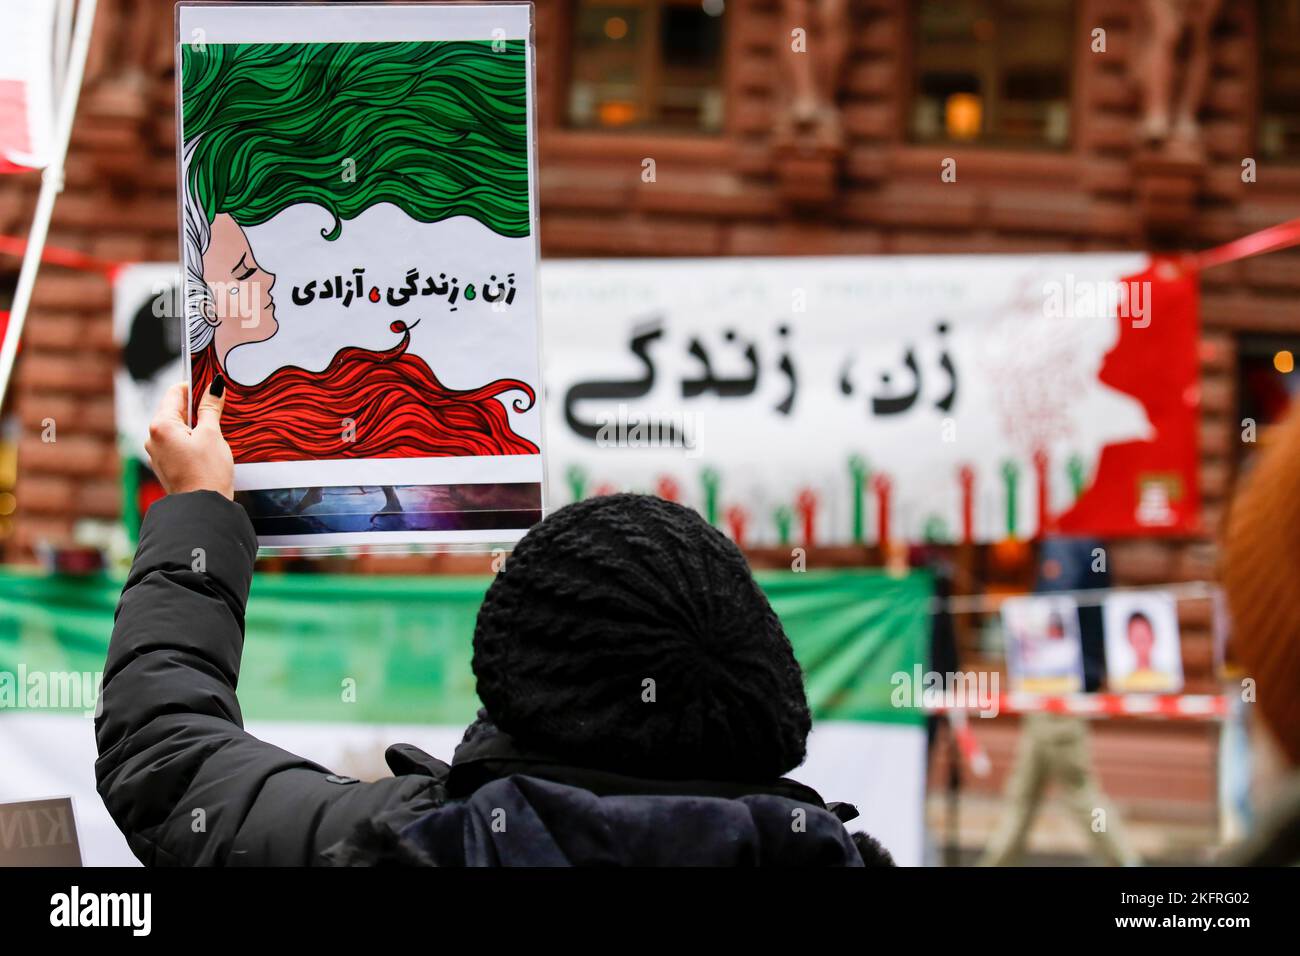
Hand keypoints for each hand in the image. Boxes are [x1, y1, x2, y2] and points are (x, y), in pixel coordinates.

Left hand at [146, 376, 233, 499]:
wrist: (203, 508)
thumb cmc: (207, 472)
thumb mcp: (212, 434)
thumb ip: (210, 408)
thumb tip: (214, 387)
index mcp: (160, 425)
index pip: (175, 393)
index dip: (195, 387)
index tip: (212, 387)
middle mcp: (153, 437)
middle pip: (175, 411)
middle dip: (196, 408)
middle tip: (218, 409)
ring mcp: (157, 453)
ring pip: (177, 428)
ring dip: (195, 425)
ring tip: (216, 431)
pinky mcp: (165, 465)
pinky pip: (177, 443)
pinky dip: (191, 440)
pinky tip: (207, 448)